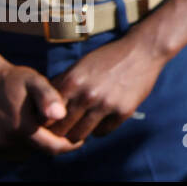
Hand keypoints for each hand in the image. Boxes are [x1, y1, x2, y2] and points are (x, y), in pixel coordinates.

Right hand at [0, 55, 79, 157]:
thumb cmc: (14, 80)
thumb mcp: (33, 81)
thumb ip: (48, 97)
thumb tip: (60, 115)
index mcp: (20, 128)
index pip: (53, 147)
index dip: (70, 145)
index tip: (81, 138)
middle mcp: (5, 142)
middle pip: (40, 150)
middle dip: (53, 141)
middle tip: (61, 126)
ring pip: (26, 151)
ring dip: (35, 141)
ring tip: (39, 122)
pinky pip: (12, 151)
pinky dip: (21, 142)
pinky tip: (24, 125)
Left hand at [48, 35, 168, 143]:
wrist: (143, 50)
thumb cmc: (108, 58)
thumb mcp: (81, 65)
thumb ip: (63, 85)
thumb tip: (43, 107)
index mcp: (72, 82)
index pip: (46, 115)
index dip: (47, 121)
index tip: (52, 121)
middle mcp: (87, 95)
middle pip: (61, 129)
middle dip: (61, 131)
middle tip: (66, 128)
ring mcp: (106, 104)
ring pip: (79, 136)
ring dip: (79, 134)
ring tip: (82, 126)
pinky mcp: (123, 111)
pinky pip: (102, 132)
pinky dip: (99, 129)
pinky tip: (102, 119)